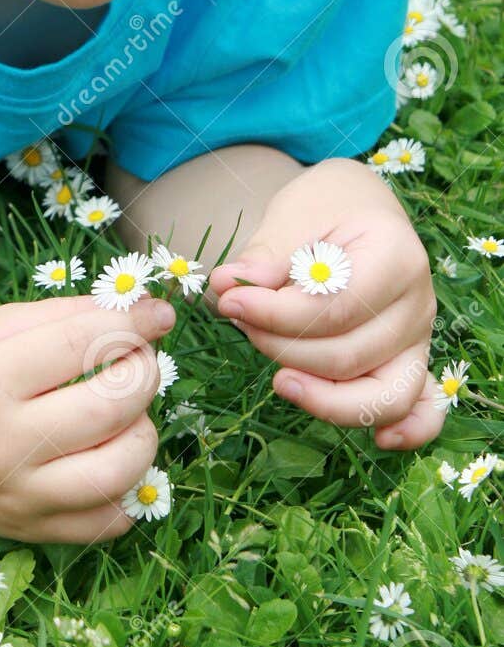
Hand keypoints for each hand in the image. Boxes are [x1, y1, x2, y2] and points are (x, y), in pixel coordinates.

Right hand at [0, 293, 175, 542]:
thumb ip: (67, 316)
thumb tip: (145, 315)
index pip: (81, 345)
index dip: (132, 326)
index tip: (159, 316)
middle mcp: (0, 443)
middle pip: (110, 407)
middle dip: (144, 374)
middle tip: (139, 361)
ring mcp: (18, 496)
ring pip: (120, 470)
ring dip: (143, 431)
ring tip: (128, 412)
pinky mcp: (32, 532)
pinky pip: (109, 520)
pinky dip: (128, 488)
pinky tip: (112, 456)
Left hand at [208, 158, 441, 450]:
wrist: (359, 206)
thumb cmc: (326, 206)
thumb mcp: (294, 212)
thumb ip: (265, 255)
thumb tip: (226, 287)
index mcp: (396, 256)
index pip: (334, 308)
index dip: (275, 314)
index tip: (228, 300)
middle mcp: (418, 303)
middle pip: (349, 356)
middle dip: (281, 347)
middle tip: (237, 319)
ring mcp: (418, 338)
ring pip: (382, 395)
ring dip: (320, 395)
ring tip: (277, 378)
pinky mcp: (411, 361)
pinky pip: (421, 409)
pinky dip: (407, 430)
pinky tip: (378, 441)